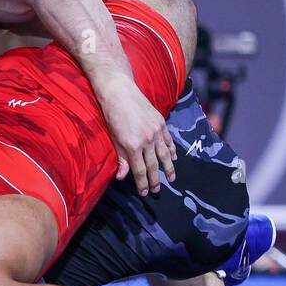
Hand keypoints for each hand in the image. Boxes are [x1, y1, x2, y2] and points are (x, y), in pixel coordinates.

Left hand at [99, 78, 177, 195]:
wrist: (120, 92)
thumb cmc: (112, 115)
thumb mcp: (113, 139)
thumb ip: (121, 158)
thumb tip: (122, 177)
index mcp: (133, 146)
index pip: (139, 170)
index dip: (143, 183)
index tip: (145, 193)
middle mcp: (147, 140)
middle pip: (153, 165)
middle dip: (155, 180)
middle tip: (157, 191)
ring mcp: (156, 131)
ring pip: (165, 154)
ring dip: (168, 169)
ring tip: (171, 179)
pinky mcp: (161, 123)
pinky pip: (169, 140)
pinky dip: (172, 150)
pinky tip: (174, 158)